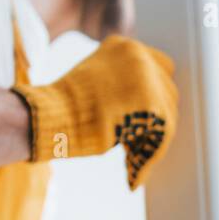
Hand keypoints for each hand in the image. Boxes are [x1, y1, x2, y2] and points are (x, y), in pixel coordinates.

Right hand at [13, 36, 177, 188]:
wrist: (51, 116)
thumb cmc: (64, 109)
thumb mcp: (96, 82)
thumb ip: (122, 85)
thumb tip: (148, 111)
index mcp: (125, 46)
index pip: (162, 67)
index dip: (158, 95)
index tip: (150, 120)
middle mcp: (139, 54)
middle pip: (168, 92)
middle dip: (156, 121)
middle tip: (138, 145)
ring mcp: (146, 75)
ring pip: (167, 114)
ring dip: (153, 140)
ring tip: (133, 162)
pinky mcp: (151, 101)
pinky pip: (163, 133)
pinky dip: (151, 155)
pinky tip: (134, 173)